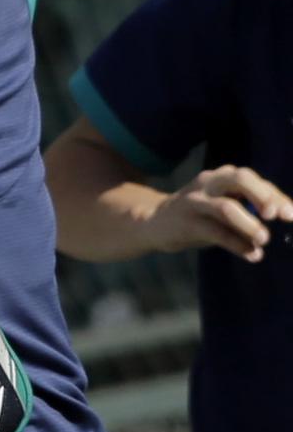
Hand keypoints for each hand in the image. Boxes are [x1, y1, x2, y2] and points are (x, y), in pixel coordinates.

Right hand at [148, 164, 292, 260]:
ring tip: (264, 240)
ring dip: (249, 224)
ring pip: (226, 207)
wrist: (153, 223)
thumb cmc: (199, 215)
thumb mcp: (224, 205)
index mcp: (222, 176)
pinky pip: (215, 233)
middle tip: (276, 216)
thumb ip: (250, 207)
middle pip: (240, 180)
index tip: (290, 215)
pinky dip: (236, 244)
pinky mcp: (185, 223)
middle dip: (262, 196)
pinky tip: (252, 255)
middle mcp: (208, 183)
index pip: (253, 180)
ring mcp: (194, 201)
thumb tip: (285, 216)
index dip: (275, 196)